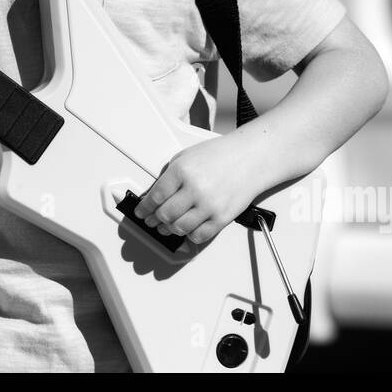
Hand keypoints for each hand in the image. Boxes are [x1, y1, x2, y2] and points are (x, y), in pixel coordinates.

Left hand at [132, 133, 261, 245]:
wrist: (250, 158)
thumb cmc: (220, 155)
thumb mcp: (186, 156)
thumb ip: (169, 175)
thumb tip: (155, 196)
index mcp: (182, 171)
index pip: (155, 196)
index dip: (144, 208)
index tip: (141, 212)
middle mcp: (194, 188)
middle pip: (165, 214)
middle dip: (155, 220)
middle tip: (152, 221)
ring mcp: (209, 205)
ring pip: (179, 227)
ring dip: (170, 229)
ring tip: (167, 227)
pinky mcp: (222, 217)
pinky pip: (199, 235)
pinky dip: (190, 235)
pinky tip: (187, 230)